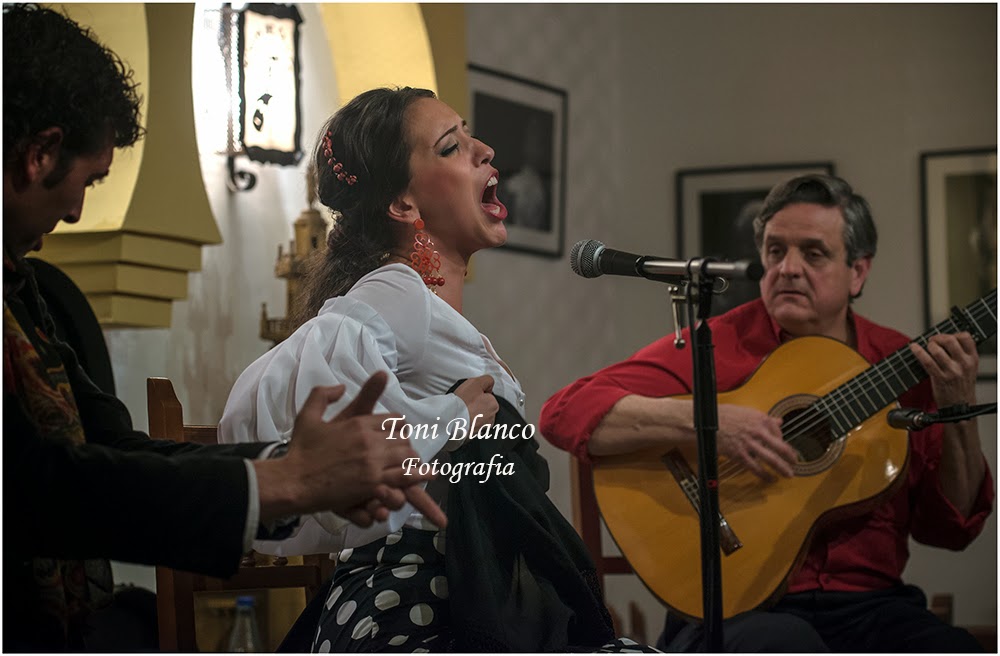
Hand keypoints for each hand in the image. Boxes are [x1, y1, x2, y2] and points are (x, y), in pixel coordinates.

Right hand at [257, 371, 445, 525]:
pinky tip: (424, 475)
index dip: (398, 427)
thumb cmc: (300, 450)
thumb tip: (341, 386)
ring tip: (415, 464)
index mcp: (358, 423)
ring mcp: (372, 463)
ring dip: (411, 459)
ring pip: (407, 456)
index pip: (394, 420)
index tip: (395, 434)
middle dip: (405, 443)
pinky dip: (415, 475)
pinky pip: (403, 477)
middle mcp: (369, 441)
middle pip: (404, 438)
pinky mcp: (372, 485)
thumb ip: (323, 394)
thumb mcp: (308, 415)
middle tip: (403, 451)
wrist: (293, 481)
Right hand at [453, 375, 498, 428]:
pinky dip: (466, 422)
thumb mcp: (476, 383)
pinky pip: (470, 426)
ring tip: (462, 410)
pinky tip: (460, 418)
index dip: (478, 393)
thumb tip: (489, 383)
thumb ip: (487, 380)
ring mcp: (482, 428)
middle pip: (483, 407)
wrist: (451, 421)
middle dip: (476, 404)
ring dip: (471, 414)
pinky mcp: (473, 435)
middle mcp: (491, 419)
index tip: (470, 394)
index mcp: (494, 406)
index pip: (488, 396)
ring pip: (477, 417)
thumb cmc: (463, 403)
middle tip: (465, 401)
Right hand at [717, 404, 796, 478]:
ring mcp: (749, 444)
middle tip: (795, 462)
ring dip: (782, 468)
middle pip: (780, 447)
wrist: (706, 421)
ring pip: (771, 459)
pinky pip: (755, 468)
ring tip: (788, 474)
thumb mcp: (747, 412)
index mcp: (760, 419)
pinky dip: (764, 475)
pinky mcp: (739, 454)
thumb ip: (765, 418)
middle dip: (790, 457)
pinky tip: (770, 479)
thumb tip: (779, 421)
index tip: (783, 447)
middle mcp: (757, 431)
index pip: (778, 432)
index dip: (782, 441)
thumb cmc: (724, 415)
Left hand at [909, 333, 977, 407]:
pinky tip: (914, 348)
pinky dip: (918, 352)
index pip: (966, 337)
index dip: (953, 334)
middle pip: (950, 340)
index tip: (945, 337)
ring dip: (928, 346)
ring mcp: (952, 371)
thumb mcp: (968, 368)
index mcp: (972, 359)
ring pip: (937, 350)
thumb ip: (961, 354)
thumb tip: (943, 339)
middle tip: (932, 341)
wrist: (960, 407)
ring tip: (926, 348)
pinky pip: (927, 361)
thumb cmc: (961, 386)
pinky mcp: (940, 378)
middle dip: (938, 337)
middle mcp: (964, 364)